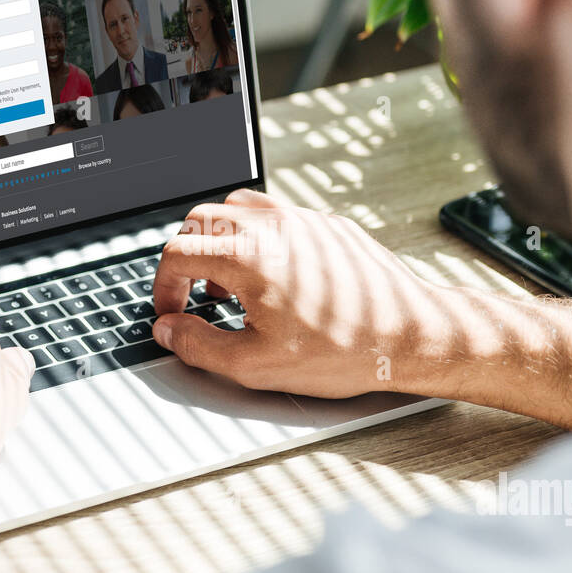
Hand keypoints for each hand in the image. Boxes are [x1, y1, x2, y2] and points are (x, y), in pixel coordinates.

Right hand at [151, 188, 438, 398]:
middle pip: (201, 221)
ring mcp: (303, 220)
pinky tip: (271, 278)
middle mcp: (273, 227)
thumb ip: (200, 346)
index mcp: (248, 256)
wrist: (408, 336)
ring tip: (229, 285)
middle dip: (186, 258)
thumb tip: (170, 332)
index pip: (177, 252)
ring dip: (220, 241)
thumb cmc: (343, 351)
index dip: (163, 286)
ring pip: (239, 208)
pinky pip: (278, 216)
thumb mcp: (255, 365)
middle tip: (192, 296)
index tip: (171, 312)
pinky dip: (258, 239)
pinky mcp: (328, 226)